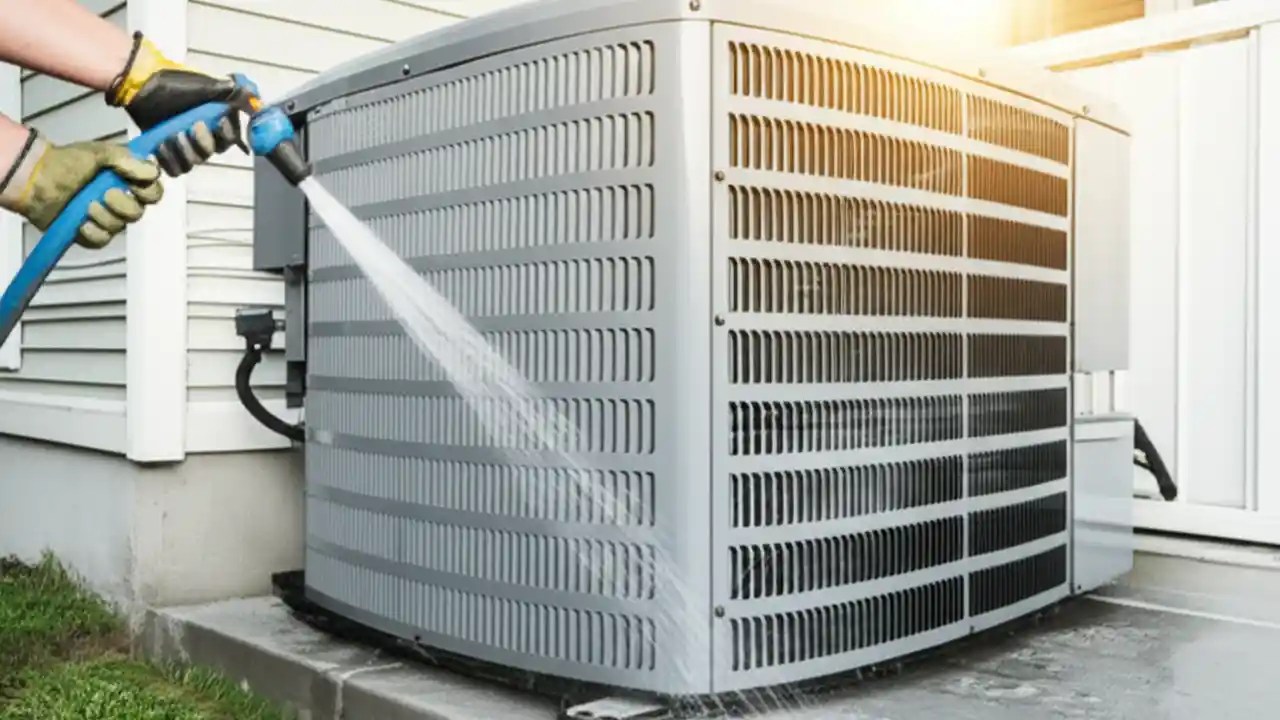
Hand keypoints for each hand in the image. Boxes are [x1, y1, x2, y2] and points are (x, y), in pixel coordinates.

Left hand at [0, 131, 162, 249]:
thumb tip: (153, 171)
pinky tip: (80, 224)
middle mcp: (120, 200)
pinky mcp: (89, 233)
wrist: (35, 178)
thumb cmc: (67, 162)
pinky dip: (92, 232)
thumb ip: (128, 159)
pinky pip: (102, 240)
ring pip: (119, 226)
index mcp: (127, 181)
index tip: (135, 185)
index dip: (149, 192)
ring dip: (103, 216)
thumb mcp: (99, 152)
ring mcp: (105, 218)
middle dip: (123, 204)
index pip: (153, 193)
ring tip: (85, 205)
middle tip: (105, 193)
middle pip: (138, 212)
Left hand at [106, 32, 254, 176]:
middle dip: (202, 142)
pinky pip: (174, 169)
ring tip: (171, 135)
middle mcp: (203, 135)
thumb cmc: (174, 83)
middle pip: (212, 153)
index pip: (231, 140)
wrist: (141, 84)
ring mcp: (184, 145)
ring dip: (184, 151)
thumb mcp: (208, 86)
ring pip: (194, 163)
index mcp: (217, 121)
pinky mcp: (166, 151)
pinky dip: (169, 161)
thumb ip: (234, 93)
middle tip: (189, 126)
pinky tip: (161, 145)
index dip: (226, 135)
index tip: (218, 122)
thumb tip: (256, 98)